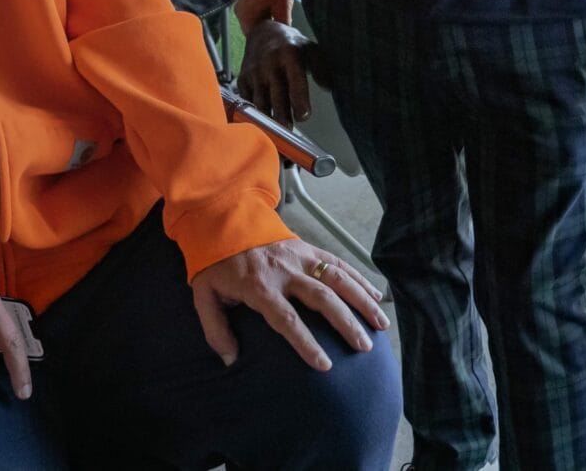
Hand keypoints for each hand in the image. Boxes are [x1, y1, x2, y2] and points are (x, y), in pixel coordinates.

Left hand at [191, 239, 387, 370]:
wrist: (222, 221)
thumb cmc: (216, 264)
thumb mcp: (204, 296)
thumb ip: (216, 330)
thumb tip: (231, 360)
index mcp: (259, 286)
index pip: (287, 319)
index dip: (306, 343)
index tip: (325, 365)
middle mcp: (285, 271)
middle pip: (321, 298)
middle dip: (346, 323)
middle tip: (364, 346)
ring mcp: (300, 257)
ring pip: (337, 278)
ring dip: (361, 300)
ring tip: (380, 325)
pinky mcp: (308, 248)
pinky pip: (338, 263)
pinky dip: (359, 279)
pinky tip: (375, 296)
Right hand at [233, 0, 294, 32]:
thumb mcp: (283, 8)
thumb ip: (282, 25)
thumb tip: (284, 34)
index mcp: (245, 17)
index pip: (255, 37)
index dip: (267, 38)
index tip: (279, 36)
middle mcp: (239, 11)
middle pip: (254, 27)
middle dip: (267, 27)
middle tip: (282, 24)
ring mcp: (241, 2)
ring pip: (255, 18)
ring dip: (266, 17)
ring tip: (279, 11)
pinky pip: (254, 9)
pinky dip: (263, 9)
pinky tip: (275, 3)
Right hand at [237, 18, 312, 124]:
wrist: (262, 32)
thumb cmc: (290, 44)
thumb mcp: (310, 49)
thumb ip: (321, 68)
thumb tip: (329, 88)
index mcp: (289, 54)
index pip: (295, 80)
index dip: (299, 100)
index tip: (303, 115)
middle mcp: (269, 63)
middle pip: (276, 96)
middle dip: (282, 116)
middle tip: (289, 131)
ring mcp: (254, 72)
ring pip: (260, 102)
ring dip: (268, 119)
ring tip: (277, 132)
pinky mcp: (242, 79)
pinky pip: (247, 101)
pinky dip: (254, 114)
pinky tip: (262, 122)